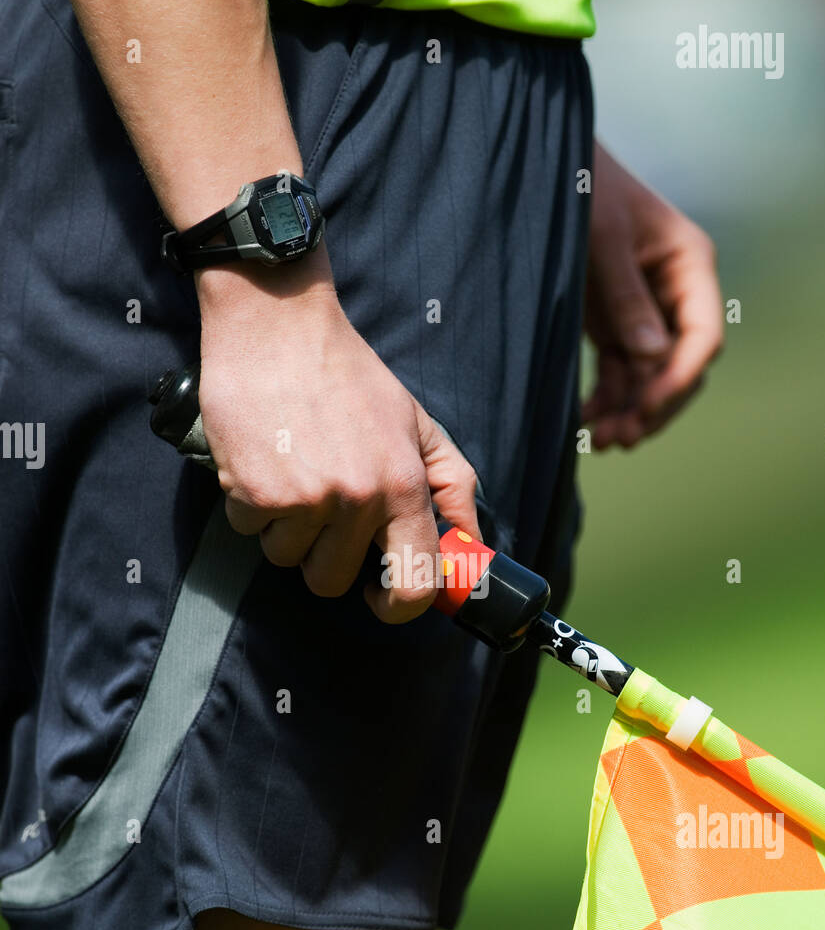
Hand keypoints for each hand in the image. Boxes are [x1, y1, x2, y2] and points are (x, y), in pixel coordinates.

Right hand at [196, 253, 479, 622]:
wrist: (277, 325)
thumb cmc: (349, 374)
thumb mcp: (416, 422)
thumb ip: (451, 485)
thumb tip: (470, 546)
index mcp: (404, 485)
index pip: (413, 585)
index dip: (396, 604)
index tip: (381, 594)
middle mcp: (357, 499)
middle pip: (333, 581)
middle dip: (325, 555)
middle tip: (323, 508)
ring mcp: (303, 500)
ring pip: (287, 558)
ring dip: (285, 528)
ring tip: (292, 472)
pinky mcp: (253, 493)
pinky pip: (249, 531)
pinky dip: (250, 504)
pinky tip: (263, 459)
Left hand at [583, 143, 722, 448]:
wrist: (545, 169)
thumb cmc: (579, 189)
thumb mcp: (599, 240)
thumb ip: (625, 297)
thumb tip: (652, 357)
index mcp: (690, 264)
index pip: (703, 336)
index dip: (679, 378)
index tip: (646, 409)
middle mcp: (676, 291)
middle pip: (683, 366)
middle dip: (655, 406)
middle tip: (620, 439)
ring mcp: (647, 310)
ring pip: (651, 377)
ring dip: (630, 412)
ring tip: (599, 442)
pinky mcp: (617, 322)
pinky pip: (623, 372)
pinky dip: (608, 399)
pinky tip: (585, 422)